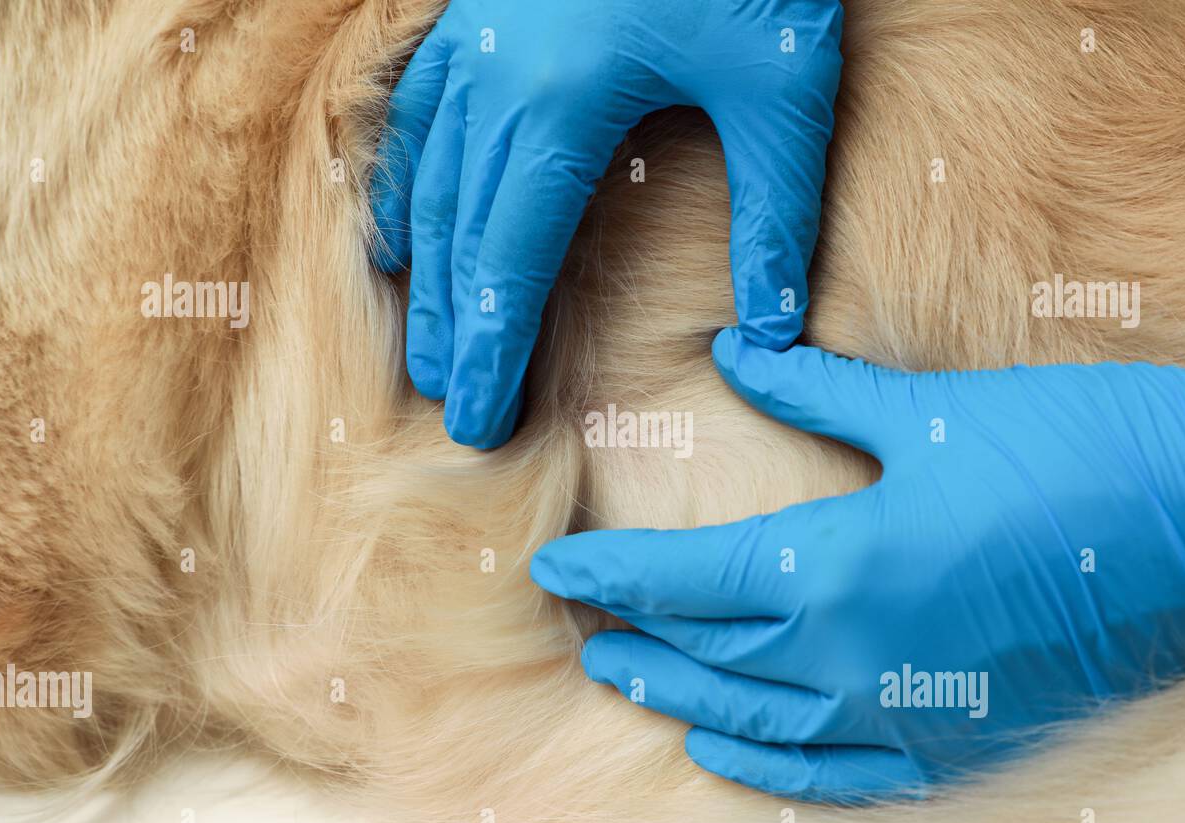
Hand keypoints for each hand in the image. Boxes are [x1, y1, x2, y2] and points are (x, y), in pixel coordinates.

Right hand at [369, 1, 844, 447]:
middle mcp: (493, 78)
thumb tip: (774, 329)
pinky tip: (403, 221)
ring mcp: (474, 35)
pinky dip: (408, 176)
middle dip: (449, 326)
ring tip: (420, 340)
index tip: (477, 420)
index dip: (491, 351)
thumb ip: (775, 212)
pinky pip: (420, 108)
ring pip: (429, 176)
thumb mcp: (782, 83)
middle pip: (455, 233)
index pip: (508, 265)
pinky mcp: (480, 7)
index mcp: (558, 106)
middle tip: (444, 402)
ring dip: (424, 268)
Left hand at [531, 328, 1184, 801]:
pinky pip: (833, 775)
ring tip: (628, 680)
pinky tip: (725, 753)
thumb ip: (813, 391)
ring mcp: (901, 709)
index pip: (686, 579)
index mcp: (837, 564)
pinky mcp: (950, 738)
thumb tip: (737, 349)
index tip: (556, 569)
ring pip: (755, 721)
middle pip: (707, 655)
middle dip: (634, 637)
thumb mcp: (925, 412)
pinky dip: (768, 767)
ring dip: (681, 700)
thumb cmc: (1070, 449)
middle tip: (582, 626)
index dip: (612, 576)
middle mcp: (853, 654)